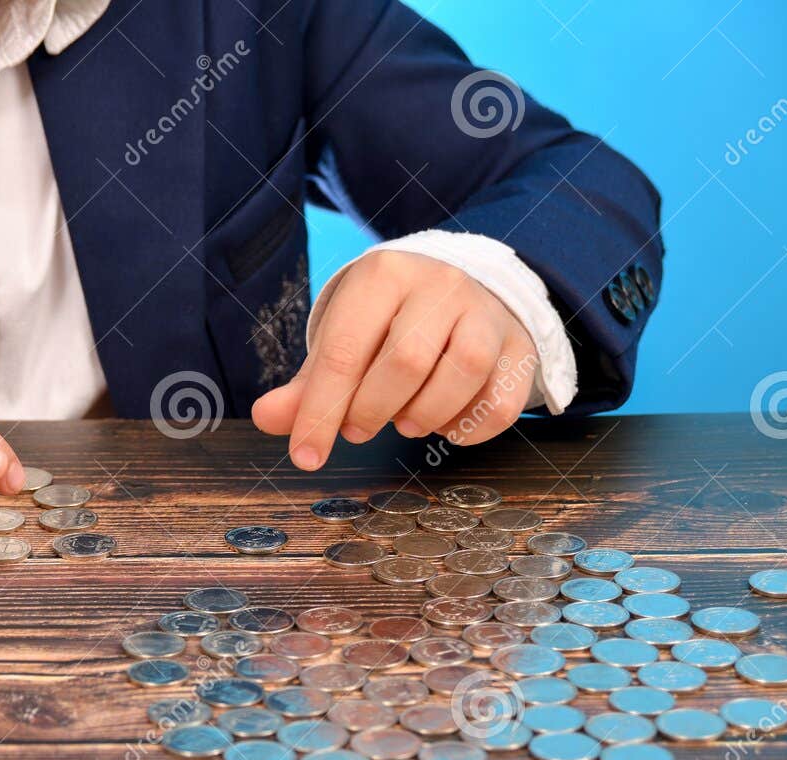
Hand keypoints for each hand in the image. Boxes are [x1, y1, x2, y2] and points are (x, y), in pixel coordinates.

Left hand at [251, 251, 538, 468]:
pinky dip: (469, 428)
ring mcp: (486, 312)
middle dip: (372, 409)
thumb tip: (267, 417)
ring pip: (463, 372)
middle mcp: (439, 285)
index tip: (306, 456)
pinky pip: (502, 399)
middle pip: (406, 360)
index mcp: (383, 276)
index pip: (345, 349)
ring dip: (425, 415)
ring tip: (403, 422)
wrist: (459, 289)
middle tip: (358, 429)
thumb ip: (306, 385)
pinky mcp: (519, 346)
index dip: (321, 411)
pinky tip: (445, 426)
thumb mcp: (341, 341)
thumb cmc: (386, 325)